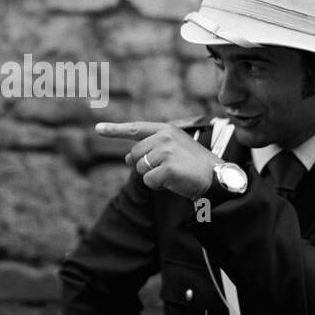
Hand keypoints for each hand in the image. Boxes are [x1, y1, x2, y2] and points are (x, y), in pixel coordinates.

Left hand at [96, 121, 215, 199]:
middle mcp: (164, 137)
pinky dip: (159, 186)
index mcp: (166, 130)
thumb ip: (151, 149)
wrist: (216, 177)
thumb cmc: (194, 165)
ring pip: (141, 169)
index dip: (115, 130)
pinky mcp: (167, 168)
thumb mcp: (174, 150)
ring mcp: (166, 151)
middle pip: (135, 155)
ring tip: (173, 174)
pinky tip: (173, 182)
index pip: (136, 128)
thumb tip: (127, 159)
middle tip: (166, 169)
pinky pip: (149, 181)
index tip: (98, 129)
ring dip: (153, 176)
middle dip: (145, 166)